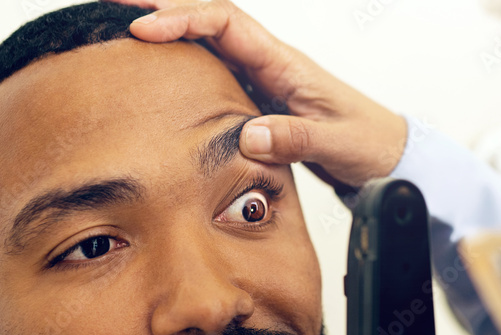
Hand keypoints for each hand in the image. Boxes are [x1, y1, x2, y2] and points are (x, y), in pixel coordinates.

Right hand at [115, 0, 407, 188]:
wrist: (386, 153)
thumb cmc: (368, 143)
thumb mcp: (336, 144)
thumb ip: (295, 138)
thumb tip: (249, 134)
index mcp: (286, 64)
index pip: (226, 25)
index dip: (183, 19)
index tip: (144, 28)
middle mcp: (271, 62)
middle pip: (210, 19)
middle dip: (165, 6)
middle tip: (114, 5)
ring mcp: (264, 77)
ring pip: (210, 40)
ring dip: (171, 28)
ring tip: (125, 27)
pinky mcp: (261, 96)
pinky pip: (217, 68)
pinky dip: (186, 59)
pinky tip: (162, 66)